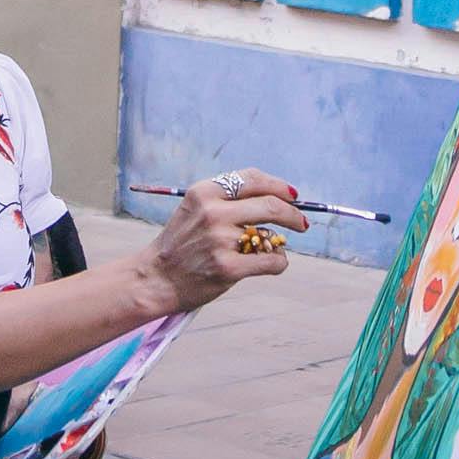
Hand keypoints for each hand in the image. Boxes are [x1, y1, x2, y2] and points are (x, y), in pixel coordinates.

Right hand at [141, 172, 305, 312]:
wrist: (155, 279)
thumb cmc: (181, 244)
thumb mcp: (196, 209)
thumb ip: (229, 200)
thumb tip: (278, 196)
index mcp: (204, 192)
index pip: (253, 178)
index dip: (279, 186)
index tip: (293, 195)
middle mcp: (212, 212)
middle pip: (271, 204)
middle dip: (294, 214)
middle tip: (302, 223)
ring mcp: (220, 240)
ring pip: (272, 236)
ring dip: (278, 244)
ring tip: (270, 249)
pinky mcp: (227, 267)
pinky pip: (272, 261)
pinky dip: (278, 263)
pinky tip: (271, 264)